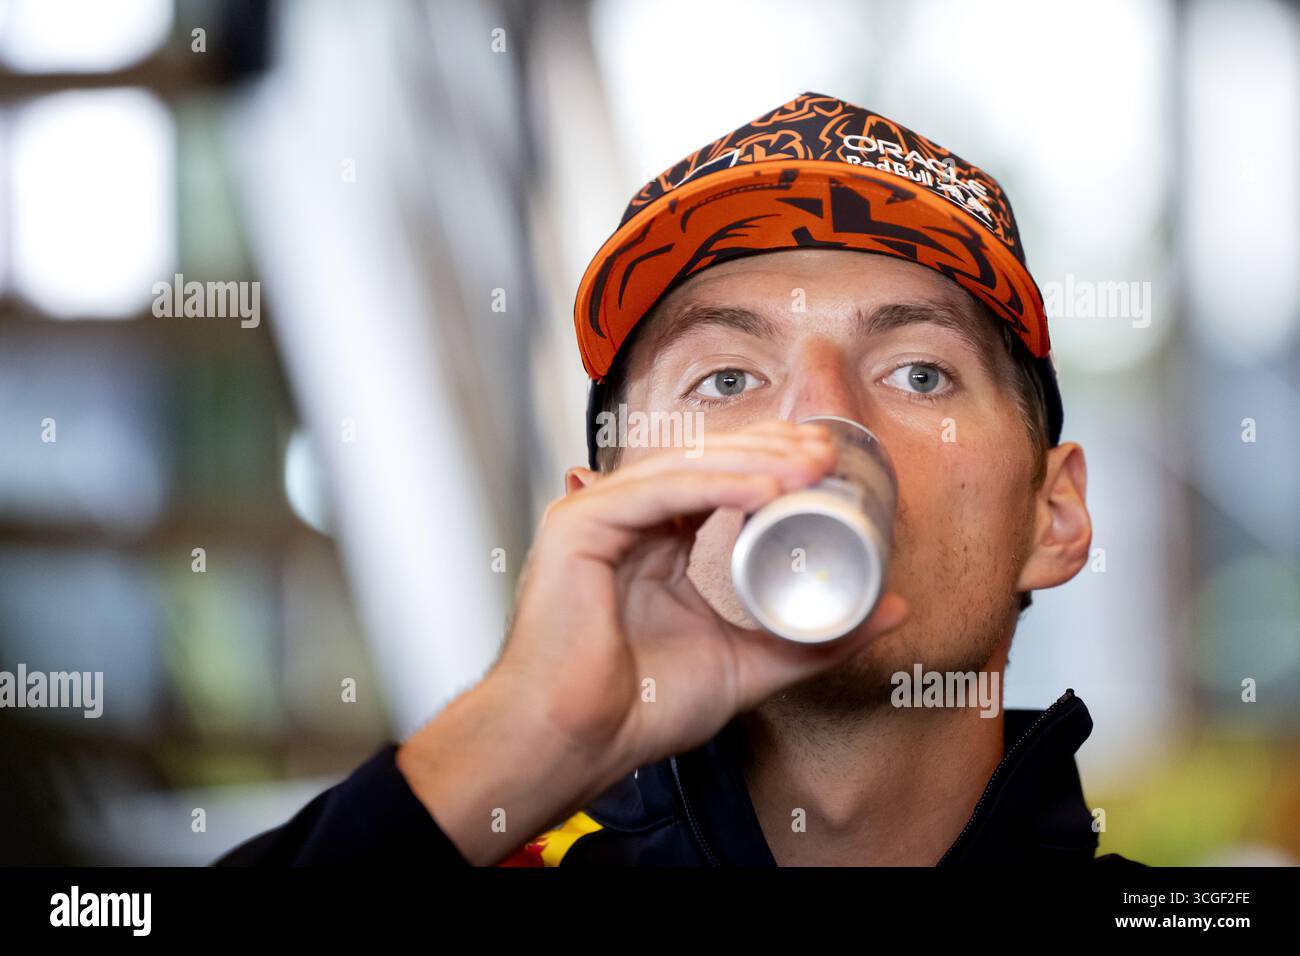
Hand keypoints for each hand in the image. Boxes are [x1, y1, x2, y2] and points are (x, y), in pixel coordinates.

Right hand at [398, 419, 907, 863]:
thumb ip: (816, 639)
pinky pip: (658, 492)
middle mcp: (623, 520)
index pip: (715, 480)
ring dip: (754, 459)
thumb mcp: (750, 664)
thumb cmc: (638, 711)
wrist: (576, 744)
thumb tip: (893, 608)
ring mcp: (596, 515)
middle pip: (703, 462)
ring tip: (811, 464)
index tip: (828, 465)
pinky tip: (768, 489)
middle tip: (829, 452)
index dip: (771, 463)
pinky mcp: (578, 525)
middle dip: (770, 449)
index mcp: (652, 542)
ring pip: (684, 466)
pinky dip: (716, 485)